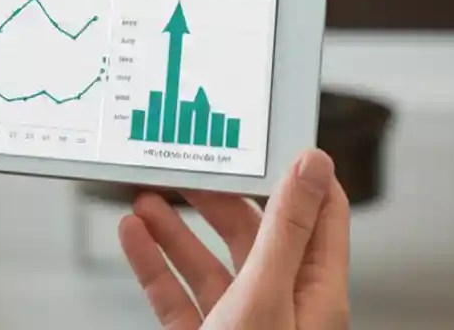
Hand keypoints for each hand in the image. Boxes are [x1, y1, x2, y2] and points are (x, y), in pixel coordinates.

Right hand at [119, 150, 350, 329]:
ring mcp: (239, 323)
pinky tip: (133, 237)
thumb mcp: (267, 293)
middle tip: (190, 167)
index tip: (266, 141)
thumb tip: (313, 166)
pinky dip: (152, 265)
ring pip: (207, 264)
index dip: (298, 174)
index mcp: (315, 292)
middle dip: (218, 197)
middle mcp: (281, 305)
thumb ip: (284, 230)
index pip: (321, 216)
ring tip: (147, 198)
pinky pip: (175, 294)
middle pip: (253, 233)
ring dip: (176, 229)